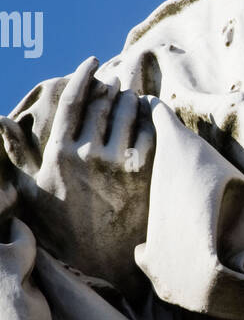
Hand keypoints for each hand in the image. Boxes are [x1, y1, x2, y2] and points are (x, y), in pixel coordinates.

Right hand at [0, 57, 155, 291]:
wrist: (101, 259)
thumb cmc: (64, 222)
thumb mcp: (32, 189)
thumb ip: (16, 152)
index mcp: (59, 153)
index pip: (71, 100)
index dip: (83, 74)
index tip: (93, 61)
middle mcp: (87, 153)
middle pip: (103, 101)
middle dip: (111, 85)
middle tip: (115, 82)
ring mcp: (116, 162)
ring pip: (128, 110)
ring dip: (131, 97)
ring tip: (131, 96)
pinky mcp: (142, 171)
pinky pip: (150, 129)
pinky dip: (150, 115)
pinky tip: (149, 113)